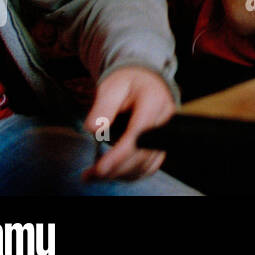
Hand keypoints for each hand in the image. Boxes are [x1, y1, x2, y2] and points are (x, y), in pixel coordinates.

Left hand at [83, 67, 174, 181]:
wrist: (145, 80)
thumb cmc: (128, 82)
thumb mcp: (111, 86)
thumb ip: (102, 106)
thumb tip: (94, 129)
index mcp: (154, 100)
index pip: (139, 133)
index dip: (121, 154)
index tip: (101, 168)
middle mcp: (164, 119)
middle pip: (143, 153)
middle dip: (116, 169)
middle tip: (89, 175)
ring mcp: (165, 134)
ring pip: (146, 164)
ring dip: (120, 174)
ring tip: (94, 175)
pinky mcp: (161, 145)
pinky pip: (148, 166)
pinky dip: (130, 174)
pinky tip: (112, 172)